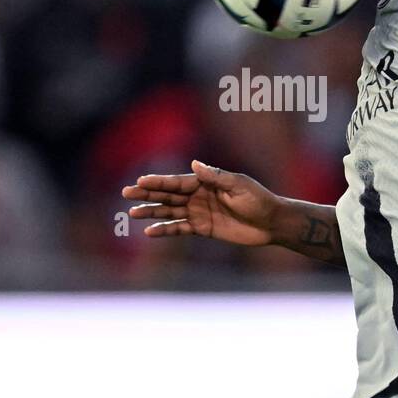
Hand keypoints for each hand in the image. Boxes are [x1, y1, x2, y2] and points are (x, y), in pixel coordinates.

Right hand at [121, 160, 281, 245]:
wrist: (271, 222)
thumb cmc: (258, 200)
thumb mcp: (239, 185)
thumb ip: (216, 177)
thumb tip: (194, 164)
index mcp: (206, 181)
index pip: (177, 181)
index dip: (158, 181)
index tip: (140, 180)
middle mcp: (198, 195)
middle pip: (168, 194)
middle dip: (147, 194)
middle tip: (127, 192)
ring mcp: (199, 212)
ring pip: (169, 211)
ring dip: (151, 212)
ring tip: (132, 213)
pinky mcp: (203, 228)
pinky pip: (179, 229)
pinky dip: (165, 230)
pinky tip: (150, 232)